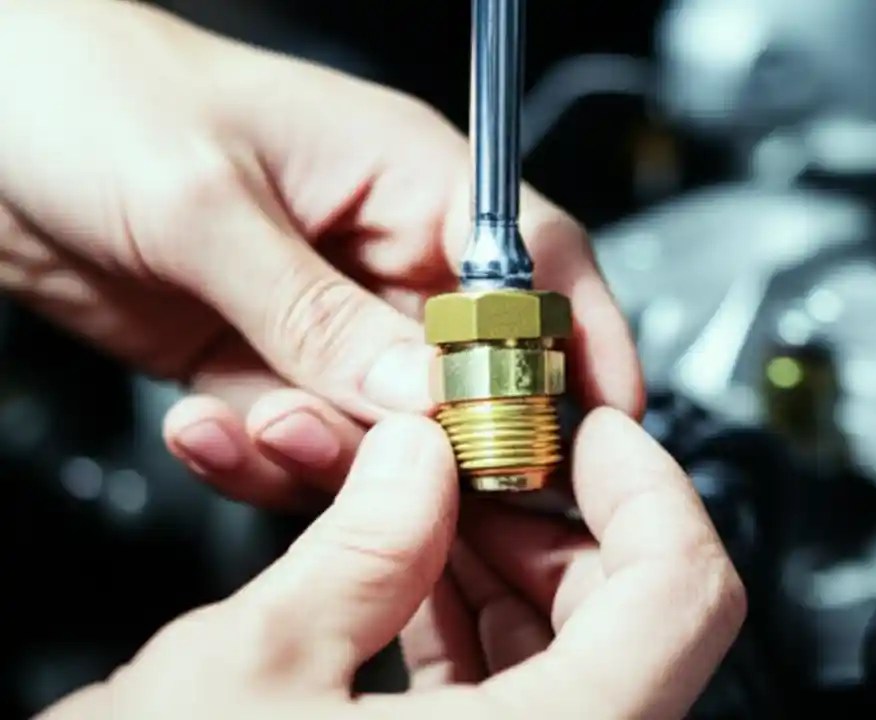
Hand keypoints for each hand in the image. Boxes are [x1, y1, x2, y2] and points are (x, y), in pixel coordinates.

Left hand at [0, 0, 640, 507]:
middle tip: (394, 467)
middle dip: (438, 431)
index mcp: (406, 176)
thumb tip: (418, 394)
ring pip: (380, 422)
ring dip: (327, 448)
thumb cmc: (92, 94)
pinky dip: (257, 454)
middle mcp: (379, 252)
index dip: (578, 344)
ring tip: (260, 426)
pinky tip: (205, 429)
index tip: (595, 424)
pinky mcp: (260, 362)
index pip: (532, 265)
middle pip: (467, 367)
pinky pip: (298, 436)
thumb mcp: (206, 203)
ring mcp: (321, 316)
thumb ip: (314, 311)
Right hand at [37, 408, 744, 719]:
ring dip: (495, 564)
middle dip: (542, 516)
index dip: (648, 487)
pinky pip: (512, 702)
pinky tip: (396, 576)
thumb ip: (361, 544)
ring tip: (410, 502)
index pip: (685, 595)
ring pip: (567, 657)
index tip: (592, 430)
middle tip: (466, 455)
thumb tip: (418, 457)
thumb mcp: (250, 671)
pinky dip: (467, 628)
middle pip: (626, 617)